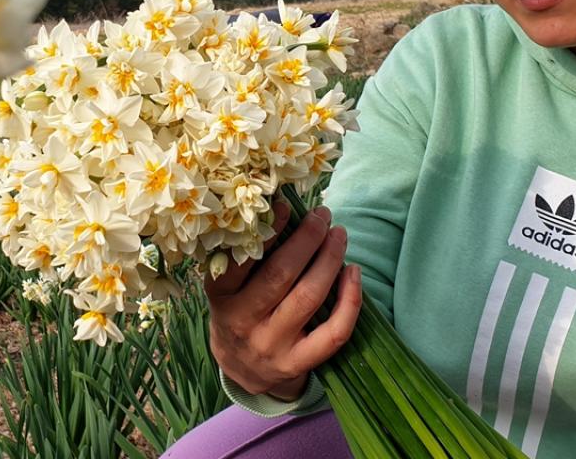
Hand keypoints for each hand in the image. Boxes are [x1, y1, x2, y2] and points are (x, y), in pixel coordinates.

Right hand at [205, 201, 362, 400]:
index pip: (242, 261)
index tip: (286, 206)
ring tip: (339, 235)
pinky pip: (333, 333)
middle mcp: (243, 322)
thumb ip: (245, 259)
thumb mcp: (228, 288)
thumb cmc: (239, 313)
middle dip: (307, 239)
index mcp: (222, 298)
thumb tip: (280, 210)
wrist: (242, 370)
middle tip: (322, 216)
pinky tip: (353, 273)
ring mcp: (272, 345)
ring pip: (309, 297)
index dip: (267, 232)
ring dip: (330, 259)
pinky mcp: (297, 363)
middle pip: (281, 275)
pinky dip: (350, 300)